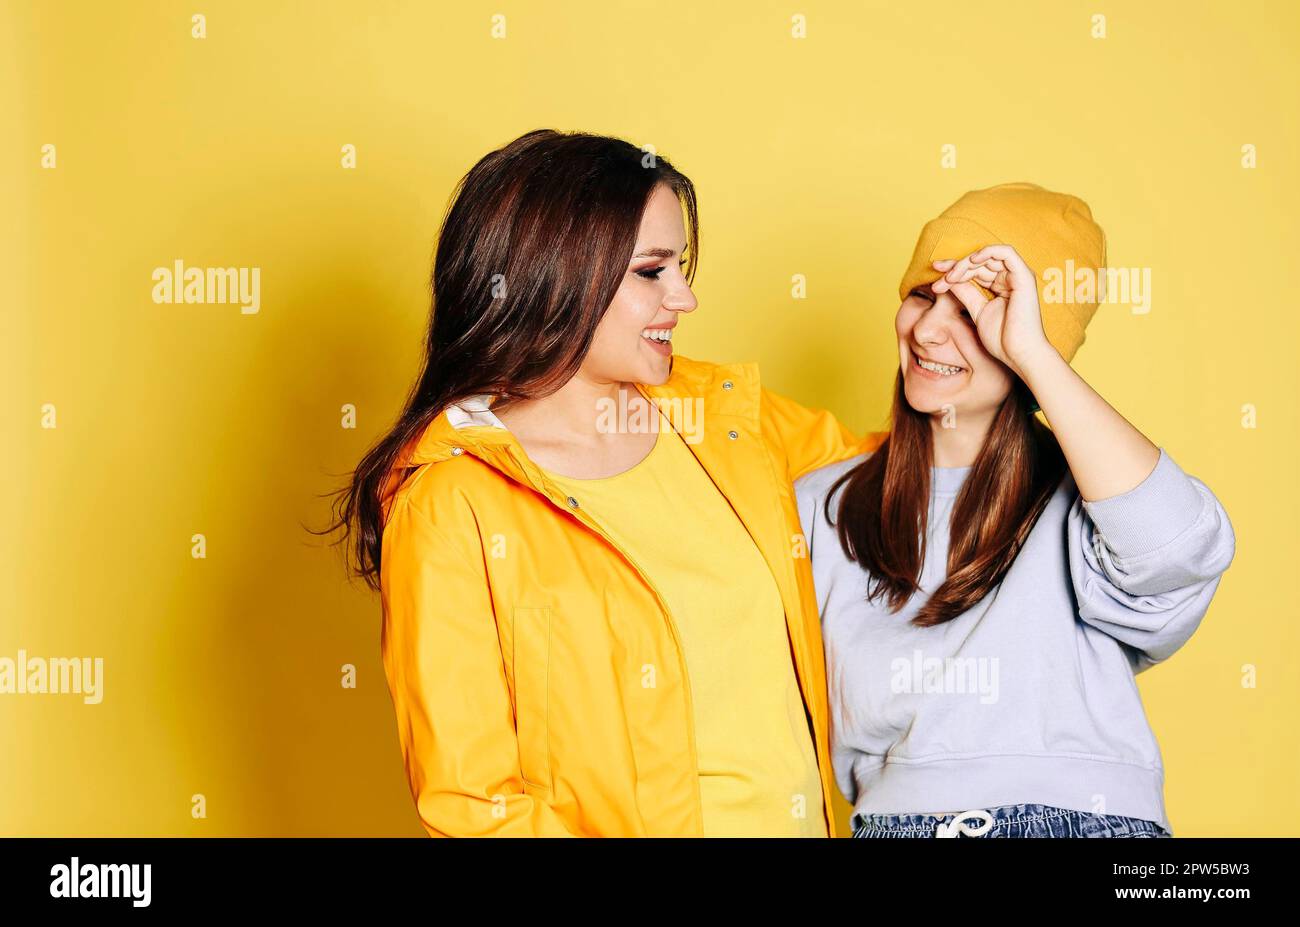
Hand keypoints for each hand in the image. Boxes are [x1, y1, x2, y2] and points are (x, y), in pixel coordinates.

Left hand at [930, 244, 1055, 377]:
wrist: (1019, 354)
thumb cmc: (1002, 339)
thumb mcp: (977, 310)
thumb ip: (965, 292)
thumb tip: (948, 279)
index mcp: (1002, 286)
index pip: (975, 271)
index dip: (954, 272)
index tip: (935, 282)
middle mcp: (1011, 278)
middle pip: (979, 263)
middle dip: (955, 268)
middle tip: (939, 282)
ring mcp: (1018, 276)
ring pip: (988, 256)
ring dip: (966, 263)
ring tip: (951, 277)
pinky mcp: (1024, 276)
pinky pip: (1006, 253)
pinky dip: (987, 252)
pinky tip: (971, 261)